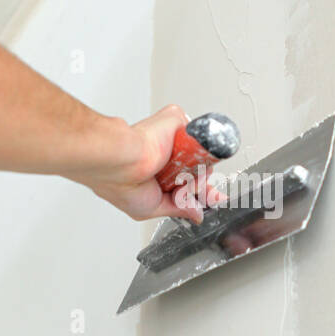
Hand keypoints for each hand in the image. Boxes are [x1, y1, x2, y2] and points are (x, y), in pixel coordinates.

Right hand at [85, 105, 226, 222]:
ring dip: (197, 172)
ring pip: (201, 156)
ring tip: (176, 177)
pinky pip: (197, 136)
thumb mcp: (151, 208)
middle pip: (199, 169)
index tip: (214, 197)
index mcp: (156, 173)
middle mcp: (165, 155)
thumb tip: (197, 215)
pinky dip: (194, 152)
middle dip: (201, 184)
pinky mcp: (175, 120)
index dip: (202, 191)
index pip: (188, 181)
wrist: (121, 161)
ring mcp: (170, 137)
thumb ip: (178, 208)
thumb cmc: (120, 182)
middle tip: (185, 189)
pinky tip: (181, 160)